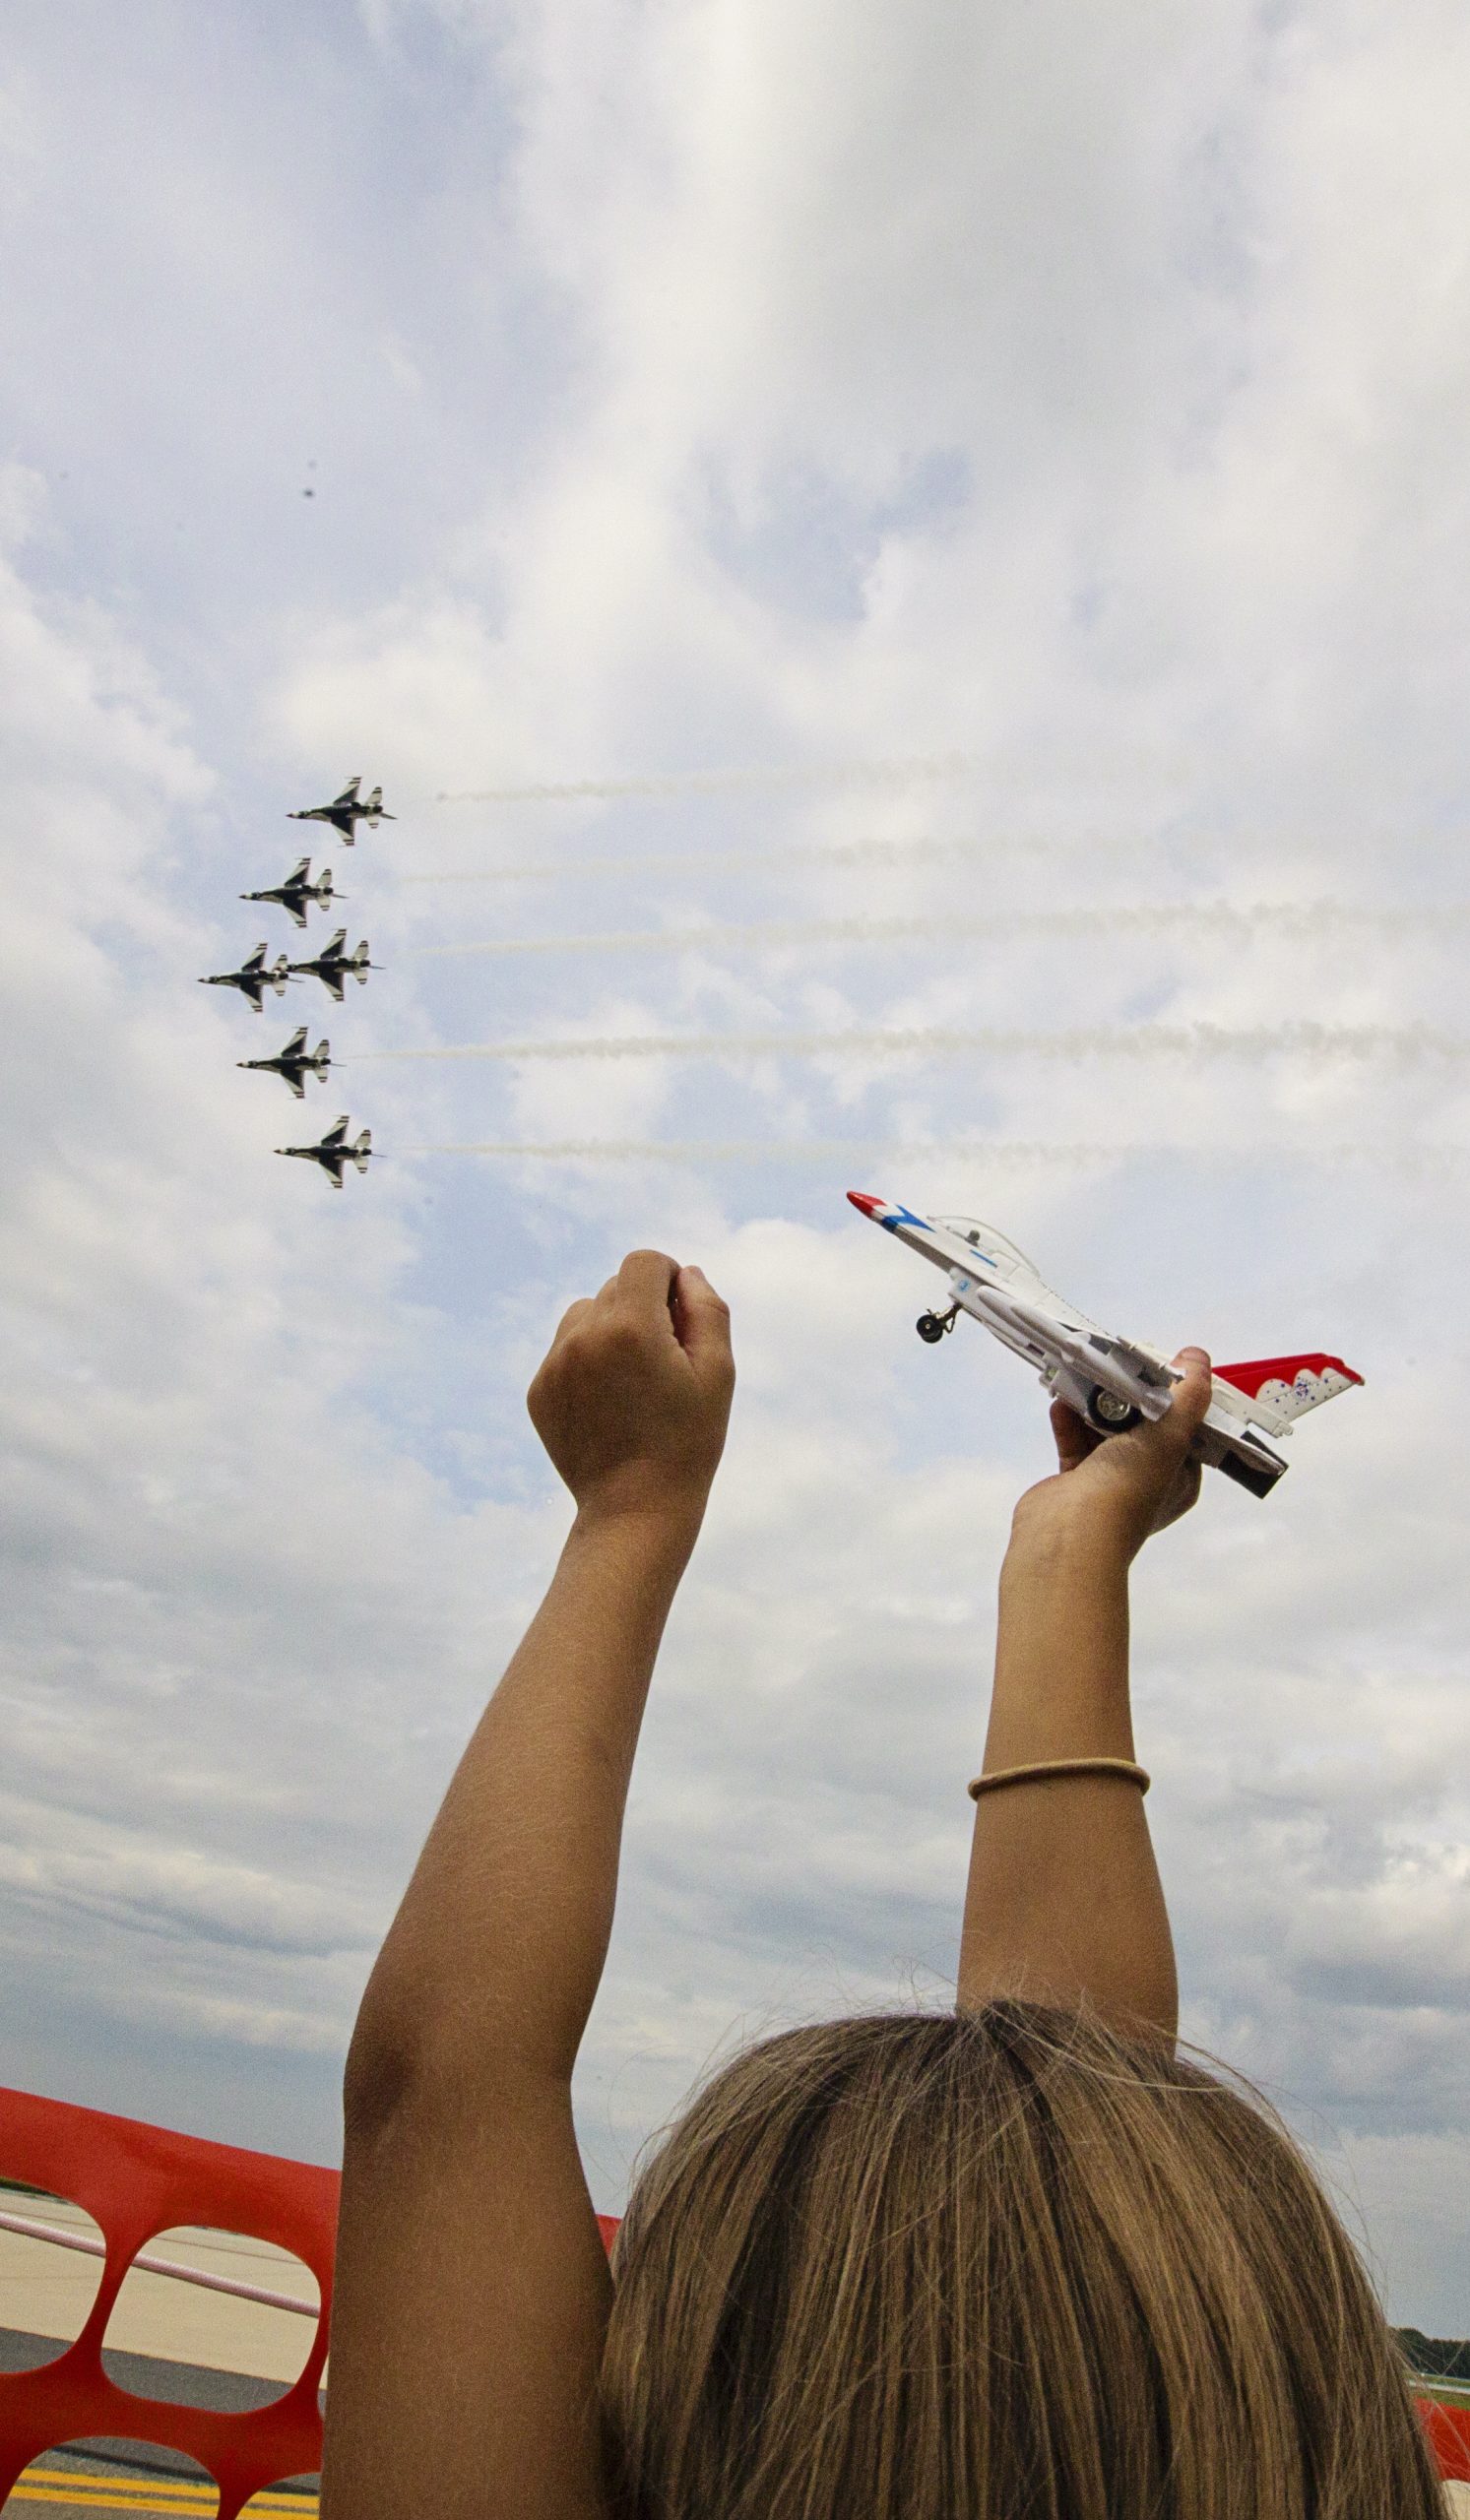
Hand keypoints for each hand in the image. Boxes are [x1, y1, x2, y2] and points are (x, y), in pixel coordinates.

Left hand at [527, 1249, 734, 1529]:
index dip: (668, 1279)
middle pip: (615, 1286)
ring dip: (611, 1328)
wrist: (635, 1509)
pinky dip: (588, 1361)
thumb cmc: (687, 1441)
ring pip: (584, 1313)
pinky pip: (565, 1350)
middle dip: (643, 1308)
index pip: (642, 1262)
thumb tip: (686, 1273)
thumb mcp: (718, 1373)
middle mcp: (583, 1337)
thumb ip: (707, 1310)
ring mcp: (554, 1364)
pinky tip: (610, 1403)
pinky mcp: (538, 1390)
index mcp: (630, 1327)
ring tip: (633, 1379)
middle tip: (664, 1361)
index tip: (681, 1315)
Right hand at [1011, 1348, 1214, 1562]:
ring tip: (1084, 1373)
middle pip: (1142, 1426)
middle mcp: (1145, 1482)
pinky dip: (1068, 1420)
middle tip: (1119, 1362)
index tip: (1162, 1365)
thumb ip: (1188, 1395)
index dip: (1177, 1397)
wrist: (1067, 1534)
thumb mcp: (1170, 1436)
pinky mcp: (1073, 1481)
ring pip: (1104, 1431)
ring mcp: (1107, 1482)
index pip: (1186, 1430)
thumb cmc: (1127, 1490)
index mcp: (1179, 1480)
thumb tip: (1199, 1358)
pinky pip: (1073, 1442)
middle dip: (1129, 1395)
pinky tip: (1061, 1400)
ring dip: (1094, 1403)